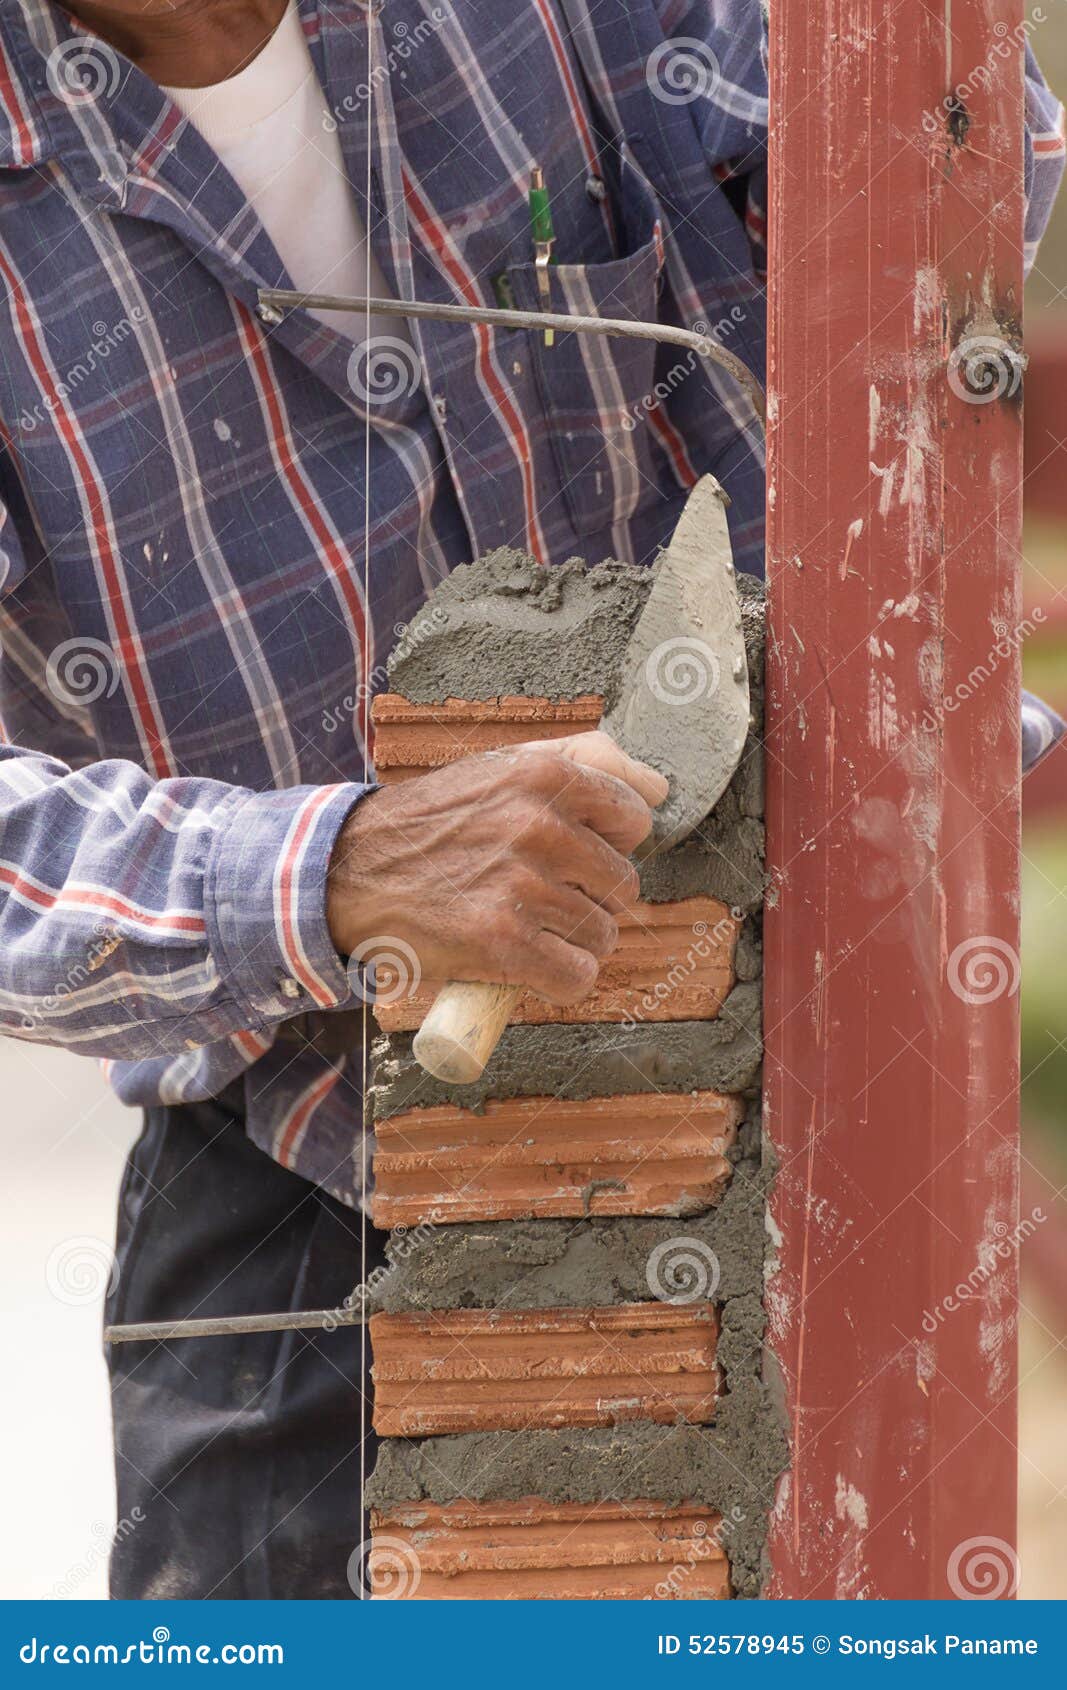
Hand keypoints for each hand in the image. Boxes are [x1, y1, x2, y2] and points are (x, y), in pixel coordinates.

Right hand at [326, 731, 667, 1004]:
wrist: (349, 873)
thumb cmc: (434, 822)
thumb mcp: (502, 768)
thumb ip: (583, 762)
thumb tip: (659, 787)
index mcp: (544, 776)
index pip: (633, 820)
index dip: (604, 843)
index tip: (565, 853)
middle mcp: (538, 826)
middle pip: (621, 883)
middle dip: (586, 896)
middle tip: (534, 894)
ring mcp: (522, 887)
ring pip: (602, 933)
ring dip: (572, 941)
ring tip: (526, 927)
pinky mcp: (503, 944)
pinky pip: (576, 976)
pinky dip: (558, 980)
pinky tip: (527, 964)